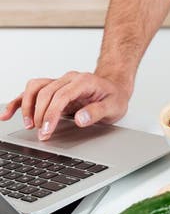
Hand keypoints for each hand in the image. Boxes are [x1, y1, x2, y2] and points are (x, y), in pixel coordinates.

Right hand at [0, 71, 129, 140]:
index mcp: (84, 81)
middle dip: (40, 114)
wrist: (115, 88)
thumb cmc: (114, 97)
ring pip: (35, 88)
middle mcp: (69, 78)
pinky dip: (19, 101)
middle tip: (41, 134)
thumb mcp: (114, 107)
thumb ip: (97, 112)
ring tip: (27, 125)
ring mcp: (59, 82)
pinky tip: (8, 113)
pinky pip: (32, 91)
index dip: (51, 114)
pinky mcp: (53, 88)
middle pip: (46, 92)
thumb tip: (80, 119)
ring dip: (27, 106)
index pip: (62, 96)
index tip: (46, 130)